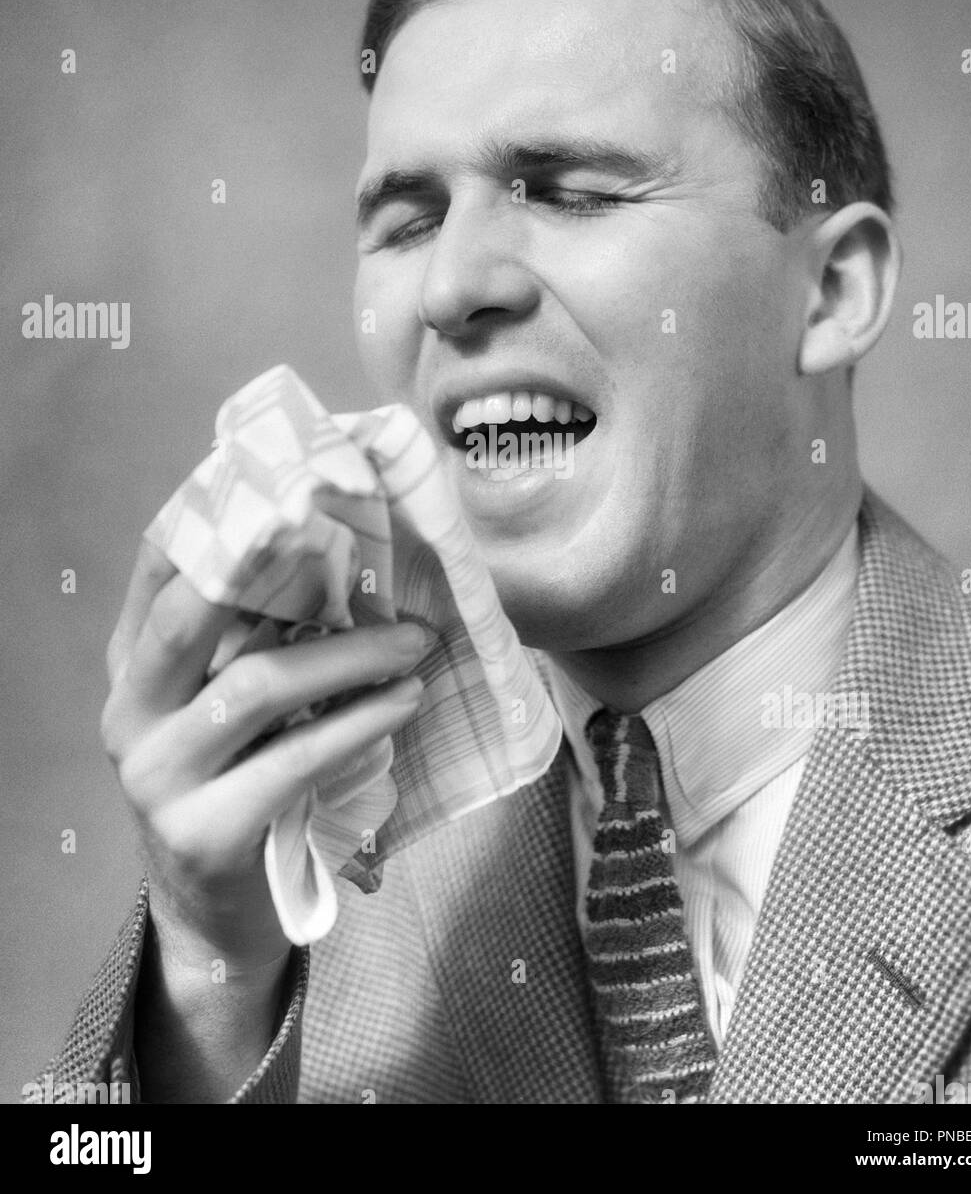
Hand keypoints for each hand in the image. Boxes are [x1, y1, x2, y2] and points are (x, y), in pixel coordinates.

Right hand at [101, 538, 426, 974]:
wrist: (212, 915)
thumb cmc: (234, 786)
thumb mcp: (224, 712)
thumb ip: (248, 646)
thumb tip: (336, 561)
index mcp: (131, 673)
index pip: (154, 574)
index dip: (210, 522)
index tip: (279, 482)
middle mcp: (127, 718)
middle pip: (190, 618)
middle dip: (274, 571)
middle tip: (347, 541)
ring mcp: (157, 779)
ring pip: (257, 686)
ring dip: (350, 655)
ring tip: (414, 641)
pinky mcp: (205, 833)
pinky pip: (296, 759)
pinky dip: (361, 721)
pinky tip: (404, 700)